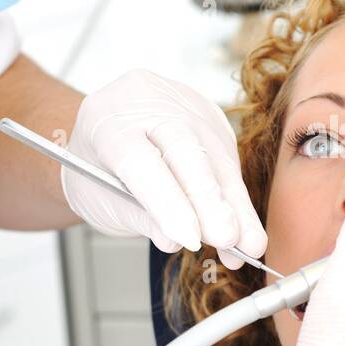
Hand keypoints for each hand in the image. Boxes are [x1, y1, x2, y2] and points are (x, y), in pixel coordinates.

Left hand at [62, 68, 266, 269]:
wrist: (103, 135)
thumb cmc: (97, 169)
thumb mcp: (102, 200)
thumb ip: (139, 218)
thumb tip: (176, 239)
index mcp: (106, 122)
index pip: (139, 161)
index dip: (168, 202)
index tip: (190, 237)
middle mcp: (145, 102)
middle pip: (185, 150)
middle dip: (210, 200)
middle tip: (227, 237)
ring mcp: (182, 103)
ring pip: (216, 155)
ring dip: (235, 204)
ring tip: (247, 243)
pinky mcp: (210, 114)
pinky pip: (229, 157)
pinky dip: (237, 196)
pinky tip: (244, 225)